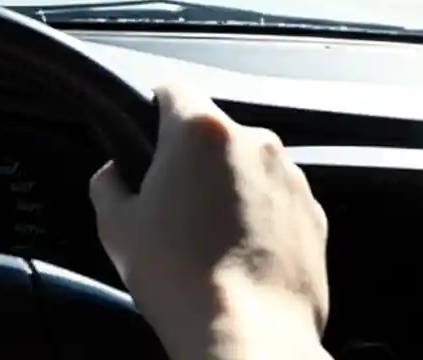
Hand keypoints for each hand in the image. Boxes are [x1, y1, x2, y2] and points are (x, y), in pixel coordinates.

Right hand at [89, 84, 329, 359]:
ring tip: (203, 237)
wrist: (247, 334)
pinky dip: (257, 216)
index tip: (143, 136)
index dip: (150, 110)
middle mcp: (254, 141)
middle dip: (189, 158)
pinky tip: (234, 253)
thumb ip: (108, 182)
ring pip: (245, 165)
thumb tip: (115, 175)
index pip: (170, 89)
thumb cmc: (180, 278)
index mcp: (200, 131)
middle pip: (210, 131)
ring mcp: (291, 177)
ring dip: (225, 187)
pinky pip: (275, 199)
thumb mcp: (114, 224)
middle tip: (166, 204)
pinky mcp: (314, 213)